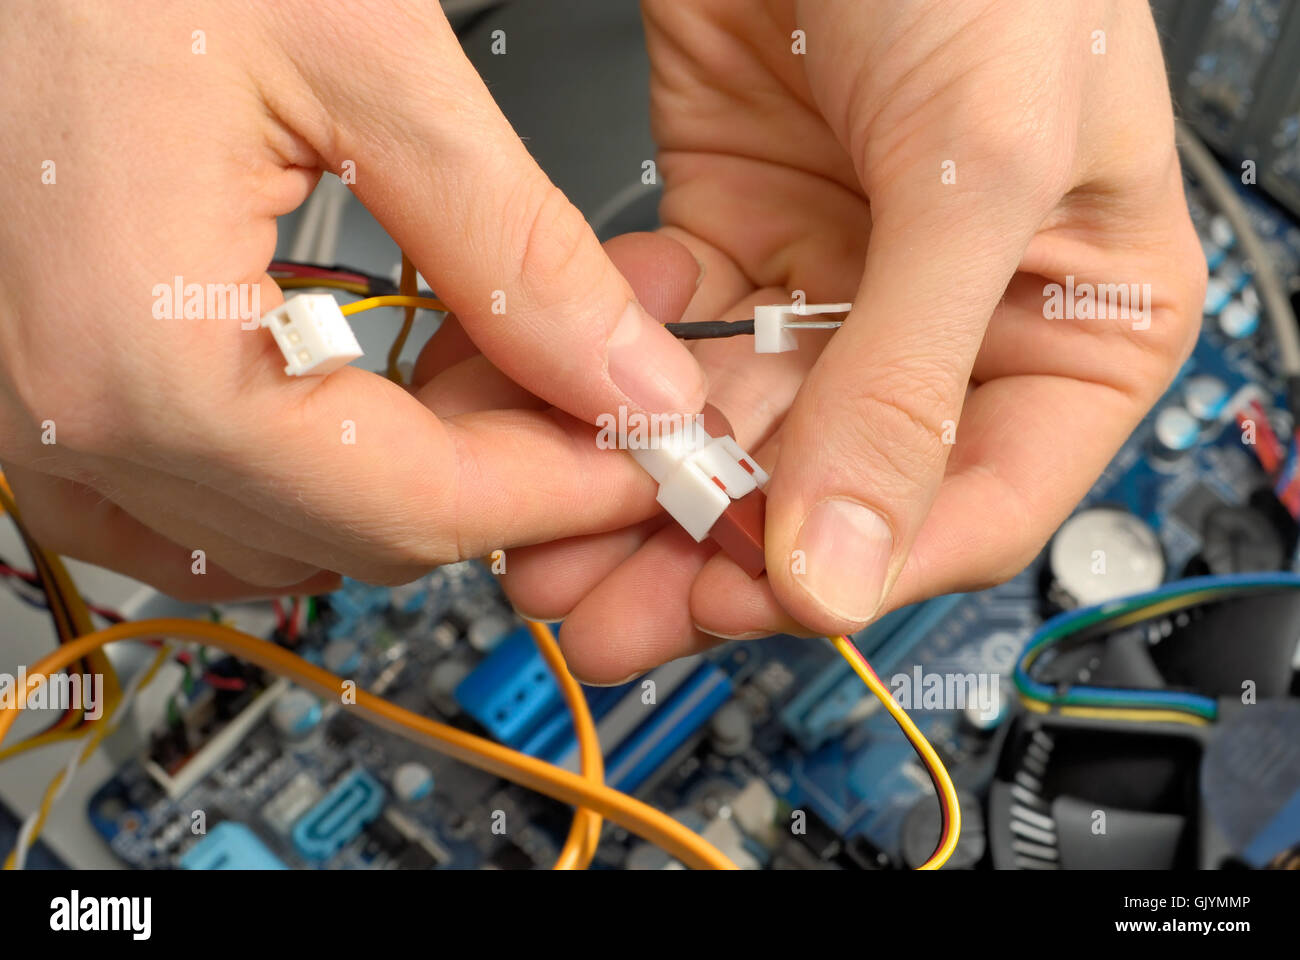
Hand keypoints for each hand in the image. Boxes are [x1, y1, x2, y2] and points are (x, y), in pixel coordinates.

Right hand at [0, 1, 704, 599]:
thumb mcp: (362, 60)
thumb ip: (514, 244)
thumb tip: (626, 374)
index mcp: (148, 354)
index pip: (421, 507)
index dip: (569, 490)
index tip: (654, 455)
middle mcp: (77, 418)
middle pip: (368, 531)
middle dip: (512, 469)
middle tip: (601, 382)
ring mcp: (48, 417)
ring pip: (297, 526)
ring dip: (423, 465)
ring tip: (498, 351)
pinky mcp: (44, 391)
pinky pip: (201, 503)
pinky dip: (319, 468)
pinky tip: (378, 388)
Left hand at [501, 0, 1204, 681]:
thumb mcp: (978, 171)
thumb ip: (908, 381)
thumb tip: (845, 568)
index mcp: (1072, 325)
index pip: (977, 503)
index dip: (862, 564)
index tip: (754, 601)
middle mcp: (950, 324)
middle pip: (833, 490)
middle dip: (718, 558)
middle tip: (616, 611)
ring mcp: (837, 288)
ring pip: (738, 438)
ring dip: (645, 494)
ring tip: (558, 546)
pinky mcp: (737, 241)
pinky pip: (671, 352)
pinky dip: (609, 385)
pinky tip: (559, 409)